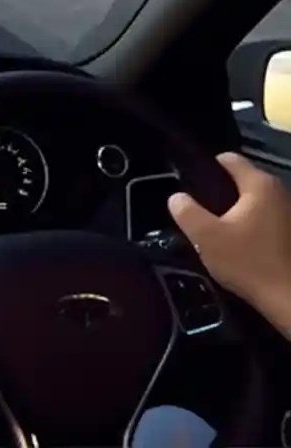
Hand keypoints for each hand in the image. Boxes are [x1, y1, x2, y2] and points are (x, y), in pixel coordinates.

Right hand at [169, 152, 290, 330]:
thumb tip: (177, 197)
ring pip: (254, 201)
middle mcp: (279, 191)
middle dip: (219, 192)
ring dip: (236, 211)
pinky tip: (239, 243)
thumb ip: (186, 212)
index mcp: (259, 185)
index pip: (230, 159)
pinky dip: (250, 224)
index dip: (206, 167)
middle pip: (242, 180)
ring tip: (216, 229)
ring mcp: (290, 212)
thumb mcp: (206, 237)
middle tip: (198, 212)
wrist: (289, 297)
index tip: (189, 184)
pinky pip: (265, 218)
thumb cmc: (248, 262)